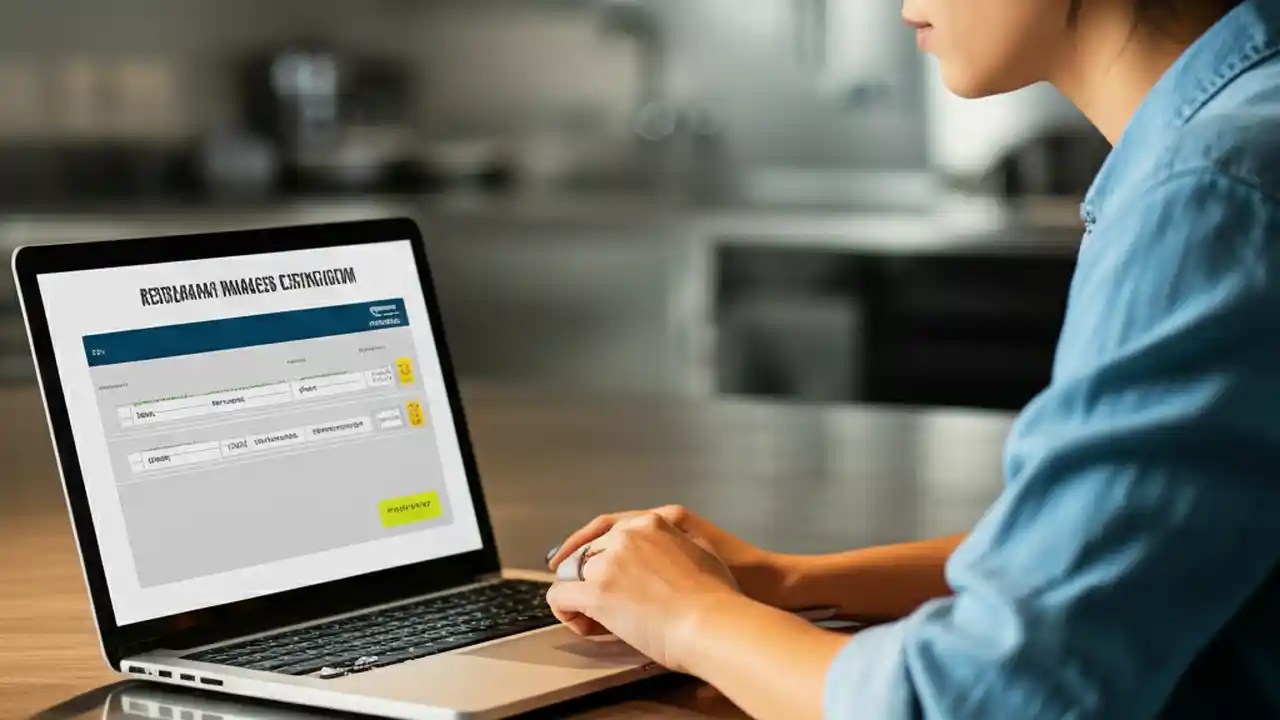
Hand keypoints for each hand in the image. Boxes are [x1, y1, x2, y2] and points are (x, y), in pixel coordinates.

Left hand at [547, 505, 788, 606]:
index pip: (609, 529)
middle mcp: (627, 535)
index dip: (596, 551)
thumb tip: (668, 565)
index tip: (589, 565)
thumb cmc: (718, 599)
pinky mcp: (597, 590)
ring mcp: (610, 561)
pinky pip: (560, 596)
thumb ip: (676, 549)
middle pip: (587, 550)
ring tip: (590, 618)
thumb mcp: (701, 552)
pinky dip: (564, 610)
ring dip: (576, 594)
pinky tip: (581, 623)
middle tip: (592, 601)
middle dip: (584, 575)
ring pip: (570, 571)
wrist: (714, 623)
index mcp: (652, 522)